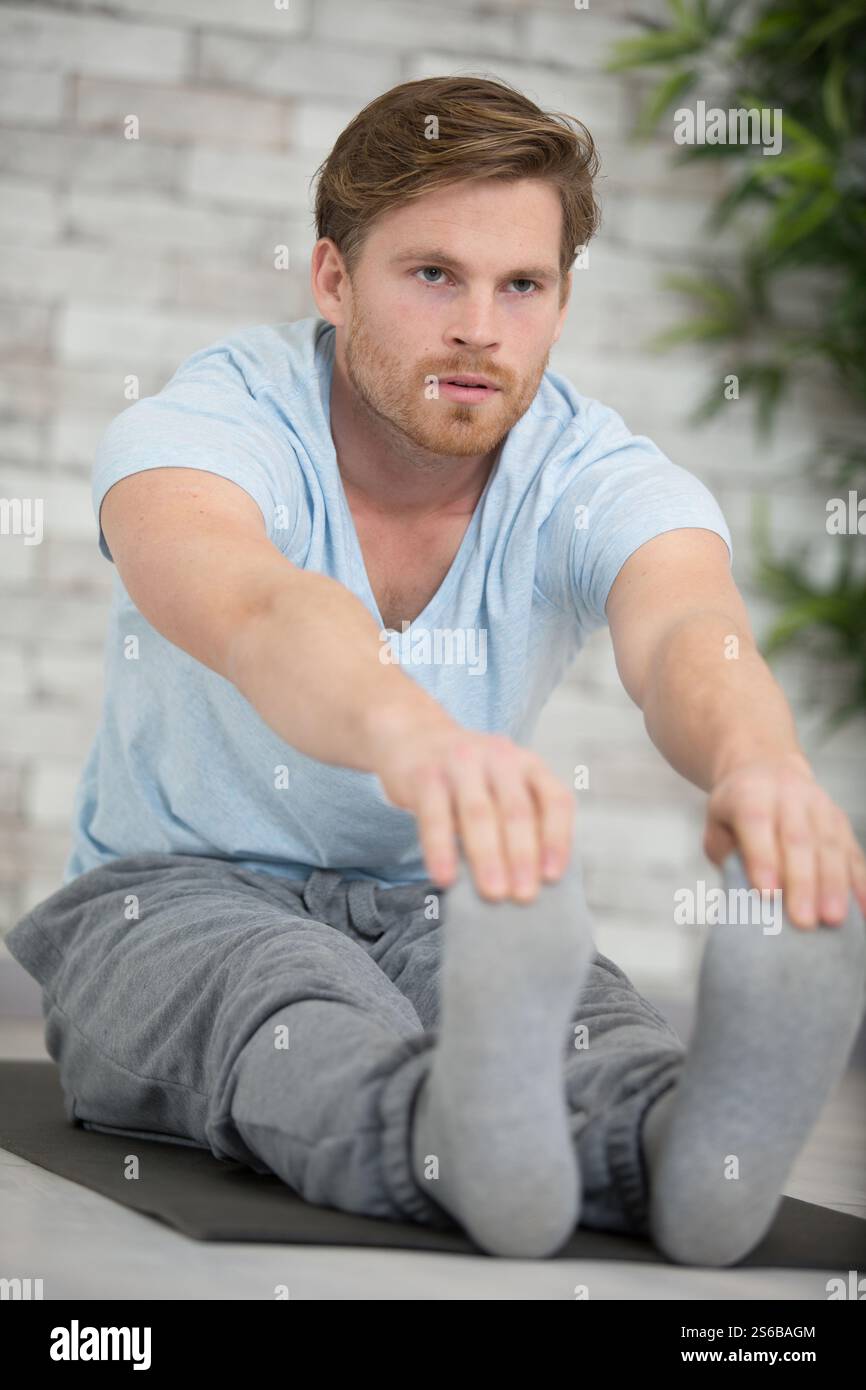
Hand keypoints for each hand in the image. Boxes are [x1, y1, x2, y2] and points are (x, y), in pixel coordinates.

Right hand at [371, 715, 574, 901]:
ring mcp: (461, 762)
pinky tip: (445, 879)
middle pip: (517, 810)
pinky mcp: (426, 775)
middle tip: (524, 896)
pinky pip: (434, 816)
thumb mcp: (503, 786)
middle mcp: (499, 757)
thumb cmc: (468, 778)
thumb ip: (519, 820)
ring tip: (493, 893)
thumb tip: (531, 880)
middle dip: (523, 856)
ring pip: (479, 813)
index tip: (552, 876)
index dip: (557, 839)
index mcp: (528, 764)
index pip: (554, 800)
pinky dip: (441, 850)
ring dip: (488, 857)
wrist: (414, 737)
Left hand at [704, 751, 865, 928]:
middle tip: (803, 920)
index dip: (763, 859)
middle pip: (798, 839)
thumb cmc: (737, 809)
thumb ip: (726, 855)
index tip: (767, 895)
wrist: (766, 769)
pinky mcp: (840, 820)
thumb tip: (745, 892)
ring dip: (834, 886)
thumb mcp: (717, 824)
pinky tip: (862, 909)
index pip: (757, 824)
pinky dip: (859, 882)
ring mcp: (819, 807)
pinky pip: (853, 852)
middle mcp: (788, 796)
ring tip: (834, 919)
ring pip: (830, 846)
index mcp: (751, 794)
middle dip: (802, 883)